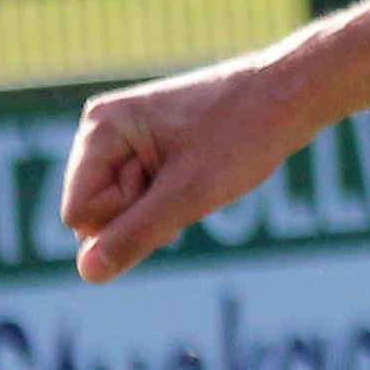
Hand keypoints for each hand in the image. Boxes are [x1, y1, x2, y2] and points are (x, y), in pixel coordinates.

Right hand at [61, 46, 313, 283]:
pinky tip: (202, 178)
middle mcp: (103, 130)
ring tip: (200, 177)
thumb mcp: (188, 196)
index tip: (170, 190)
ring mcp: (126, 139)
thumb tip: (86, 274)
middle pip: (97, 213)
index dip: (125, 220)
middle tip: (190, 184)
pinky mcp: (149, 148)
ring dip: (162, 211)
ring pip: (124, 209)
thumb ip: (134, 235)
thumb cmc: (242, 136)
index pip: (79, 214)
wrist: (290, 95)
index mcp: (100, 128)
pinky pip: (145, 197)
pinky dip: (173, 201)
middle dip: (143, 216)